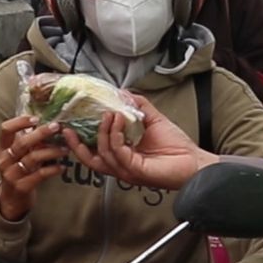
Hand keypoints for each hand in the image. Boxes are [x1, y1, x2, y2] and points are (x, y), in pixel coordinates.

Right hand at [0, 116, 68, 221]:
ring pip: (33, 158)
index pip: (5, 129)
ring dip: (52, 151)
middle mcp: (5, 159)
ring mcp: (12, 174)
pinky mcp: (22, 186)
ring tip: (66, 149)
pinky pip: (39, 175)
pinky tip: (62, 167)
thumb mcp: (19, 154)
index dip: (20, 121)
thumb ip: (30, 139)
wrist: (11, 198)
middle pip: (22, 143)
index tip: (36, 118)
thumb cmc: (19, 169)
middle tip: (57, 127)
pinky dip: (52, 169)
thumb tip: (50, 121)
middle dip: (41, 133)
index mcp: (3, 147)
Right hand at [61, 94, 218, 190]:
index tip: (69, 125)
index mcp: (121, 156)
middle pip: (89, 159)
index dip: (78, 141)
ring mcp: (127, 169)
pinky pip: (119, 152)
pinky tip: (119, 121)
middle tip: (68, 128)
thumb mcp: (153, 120)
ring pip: (102, 153)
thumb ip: (137, 106)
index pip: (92, 152)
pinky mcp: (136, 170)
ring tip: (109, 114)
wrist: (194, 161)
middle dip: (76, 144)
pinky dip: (116, 135)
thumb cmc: (176, 146)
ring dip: (103, 131)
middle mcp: (121, 165)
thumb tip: (123, 92)